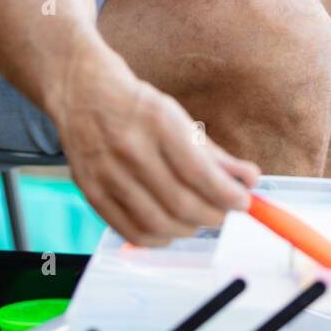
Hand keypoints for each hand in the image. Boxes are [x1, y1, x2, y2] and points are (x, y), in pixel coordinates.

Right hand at [56, 45, 259, 243]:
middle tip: (225, 213)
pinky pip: (130, 231)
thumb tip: (248, 179)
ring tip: (200, 221)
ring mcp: (106, 172)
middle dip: (213, 215)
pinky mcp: (90, 191)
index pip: (199, 172)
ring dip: (188, 229)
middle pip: (180, 202)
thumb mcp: (177, 117)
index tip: (243, 201)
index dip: (227, 194)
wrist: (81, 92)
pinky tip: (171, 229)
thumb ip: (214, 152)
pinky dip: (158, 239)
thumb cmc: (137, 106)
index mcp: (157, 122)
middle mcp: (129, 147)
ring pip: (156, 222)